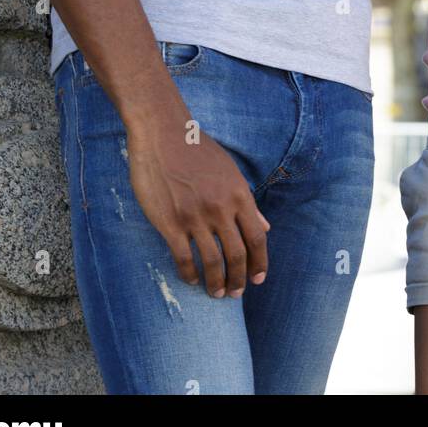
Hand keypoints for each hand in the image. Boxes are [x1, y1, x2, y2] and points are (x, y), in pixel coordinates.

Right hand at [126, 111, 270, 294]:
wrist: (162, 132)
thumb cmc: (196, 149)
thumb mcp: (229, 170)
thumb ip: (246, 201)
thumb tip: (265, 226)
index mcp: (238, 194)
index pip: (257, 237)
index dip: (260, 262)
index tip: (258, 279)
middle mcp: (220, 208)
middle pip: (237, 255)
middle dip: (239, 279)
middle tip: (236, 293)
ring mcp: (195, 217)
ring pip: (212, 262)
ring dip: (216, 283)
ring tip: (215, 293)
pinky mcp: (170, 223)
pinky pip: (184, 259)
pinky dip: (189, 275)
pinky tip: (191, 280)